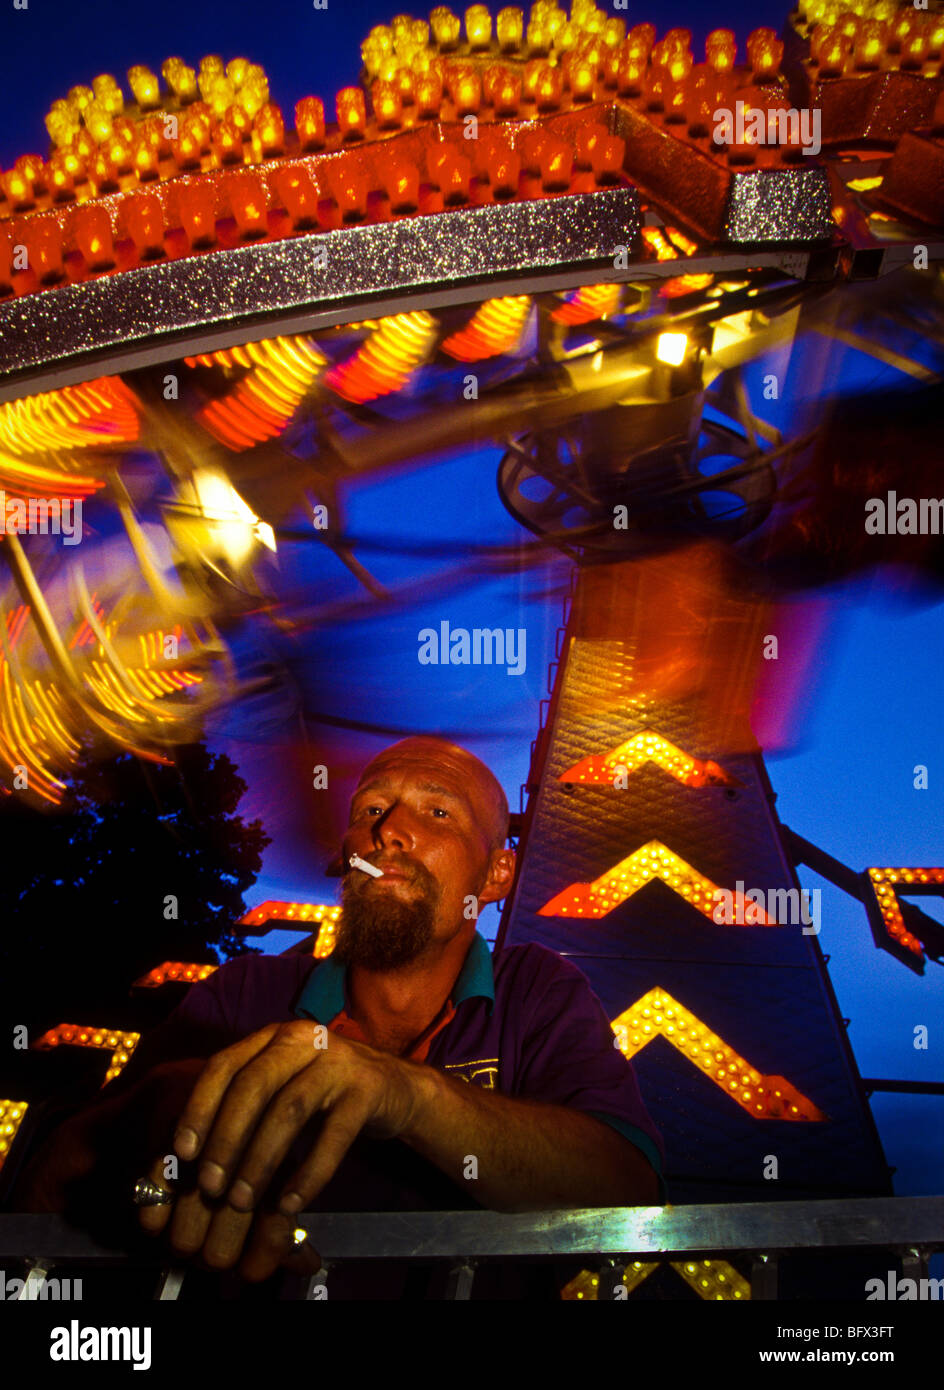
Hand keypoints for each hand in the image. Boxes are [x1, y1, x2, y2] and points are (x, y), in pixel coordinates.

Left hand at [137, 1021, 423, 1280]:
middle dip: (226, 1139)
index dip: (200, 1107)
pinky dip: (309, 1173)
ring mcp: (340, 1061)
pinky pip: (333, 1135)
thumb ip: (248, 1106)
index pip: (225, 1064)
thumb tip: (191, 1156)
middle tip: (210, 1186)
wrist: (398, 1089)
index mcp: (275, 1036)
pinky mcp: (368, 1089)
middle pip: (254, 1085)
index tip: (183, 1152)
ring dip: (260, 1161)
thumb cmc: (326, 1095)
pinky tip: (290, 1203)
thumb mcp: (285, 1085)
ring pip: (289, 1109)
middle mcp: (305, 1039)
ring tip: (242, 1202)